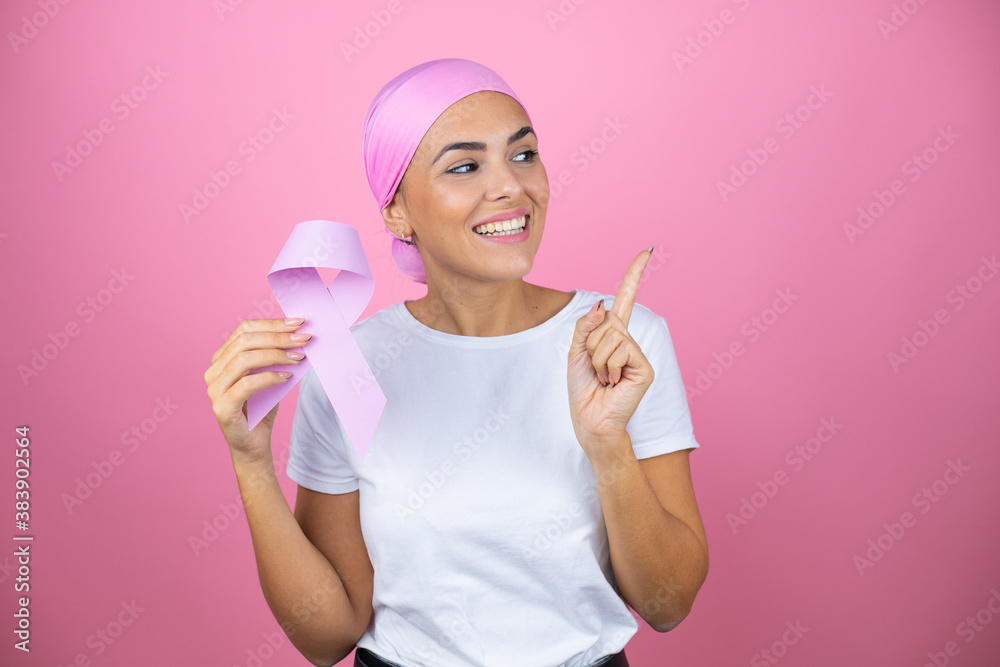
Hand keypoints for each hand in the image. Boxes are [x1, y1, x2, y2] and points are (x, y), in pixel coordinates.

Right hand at [204, 318, 310, 464]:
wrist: (254, 446)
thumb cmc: (262, 409)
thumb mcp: (270, 377)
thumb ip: (276, 357)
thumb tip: (299, 335)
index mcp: (222, 359)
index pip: (244, 330)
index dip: (272, 324)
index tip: (298, 323)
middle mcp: (213, 371)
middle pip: (245, 341)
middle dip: (278, 337)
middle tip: (304, 339)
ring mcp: (214, 389)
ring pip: (244, 359)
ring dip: (276, 355)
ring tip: (298, 357)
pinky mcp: (222, 406)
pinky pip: (247, 384)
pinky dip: (269, 377)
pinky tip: (287, 377)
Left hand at [567, 249, 653, 458]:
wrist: (590, 420)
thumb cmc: (582, 388)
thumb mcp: (575, 351)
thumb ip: (586, 325)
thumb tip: (603, 305)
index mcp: (613, 334)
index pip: (625, 298)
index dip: (634, 275)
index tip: (646, 251)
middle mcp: (628, 340)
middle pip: (606, 320)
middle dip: (589, 344)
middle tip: (594, 369)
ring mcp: (638, 353)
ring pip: (611, 335)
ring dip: (597, 359)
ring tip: (603, 378)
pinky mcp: (644, 367)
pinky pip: (620, 350)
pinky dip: (608, 367)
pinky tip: (613, 382)